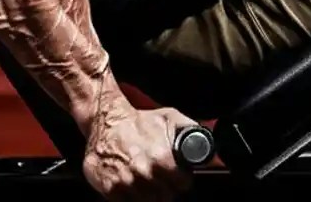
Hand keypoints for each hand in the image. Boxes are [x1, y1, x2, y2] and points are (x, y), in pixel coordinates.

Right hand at [83, 100, 197, 201]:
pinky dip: (133, 197)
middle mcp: (144, 173)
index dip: (182, 180)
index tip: (179, 177)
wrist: (106, 122)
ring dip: (151, 195)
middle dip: (168, 188)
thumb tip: (204, 142)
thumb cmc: (139, 121)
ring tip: (150, 182)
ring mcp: (126, 183)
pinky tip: (135, 186)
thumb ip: (190, 129)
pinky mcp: (110, 189)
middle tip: (164, 180)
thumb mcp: (170, 117)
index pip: (182, 184)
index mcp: (161, 158)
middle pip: (166, 196)